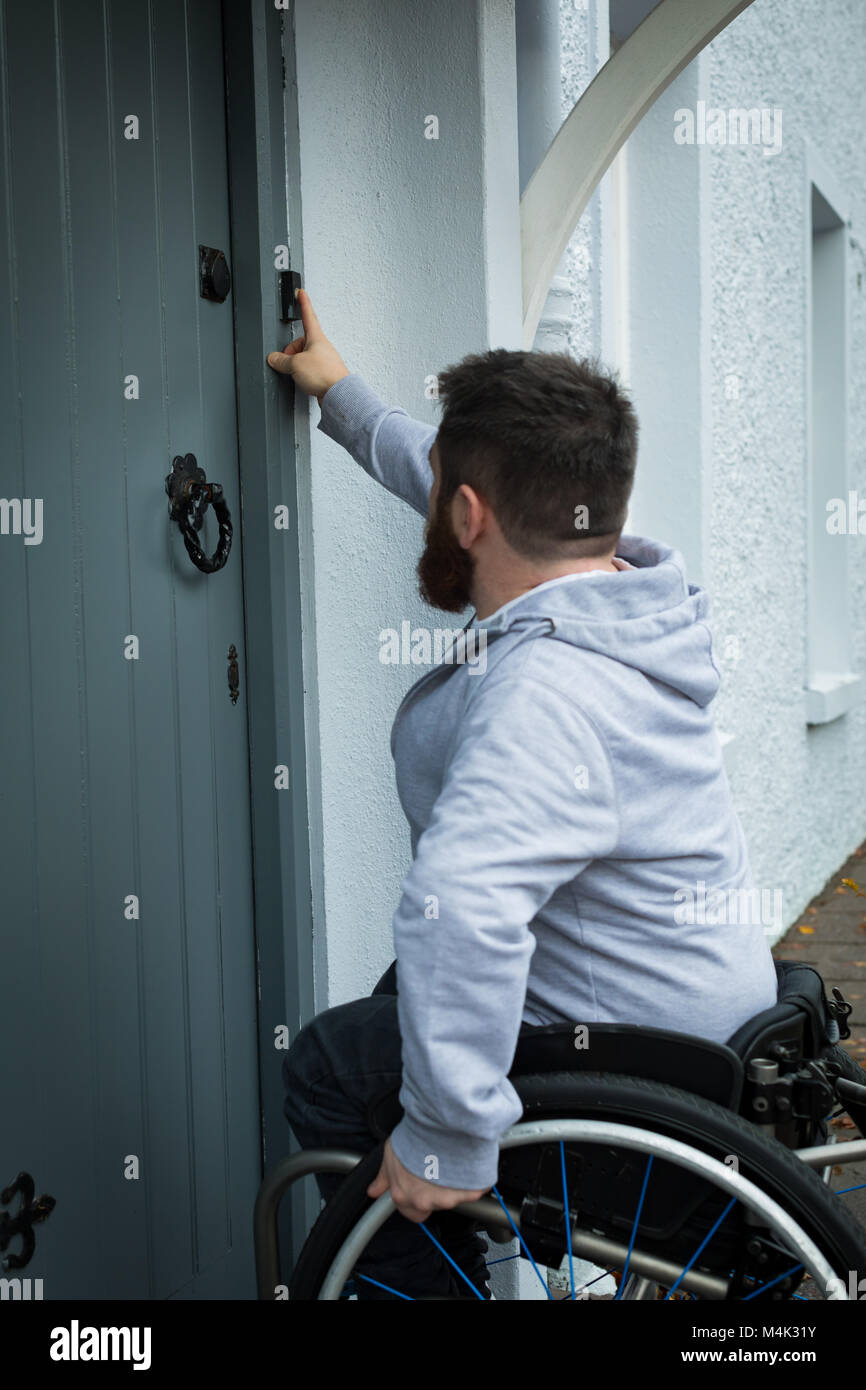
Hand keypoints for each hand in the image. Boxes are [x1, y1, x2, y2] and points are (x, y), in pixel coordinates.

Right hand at [266, 287, 350, 403]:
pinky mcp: (325, 374)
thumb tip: (274, 359)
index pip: (308, 315)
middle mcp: (322, 347)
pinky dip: (303, 375)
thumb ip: (281, 360)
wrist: (338, 394)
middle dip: (290, 352)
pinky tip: (304, 382)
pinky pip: (309, 370)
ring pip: (303, 358)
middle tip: (288, 363)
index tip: (302, 293)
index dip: (303, 303)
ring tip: (297, 375)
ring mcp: (324, 361)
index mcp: (316, 338)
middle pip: (300, 343)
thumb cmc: (324, 375)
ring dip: (296, 366)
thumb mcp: (295, 364)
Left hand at [366, 1136, 487, 1222]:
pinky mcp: (469, 1192)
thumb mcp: (390, 1154)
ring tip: (450, 1161)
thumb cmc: (416, 1136)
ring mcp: (448, 1199)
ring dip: (452, 1184)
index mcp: (403, 1195)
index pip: (410, 1212)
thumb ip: (383, 1177)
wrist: (441, 1126)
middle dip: (435, 1195)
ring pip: (453, 1198)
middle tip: (437, 1173)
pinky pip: (472, 1189)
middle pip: (432, 1206)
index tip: (420, 1184)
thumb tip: (373, 1191)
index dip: (416, 1198)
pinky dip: (471, 1179)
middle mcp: (425, 1201)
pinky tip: (465, 1162)